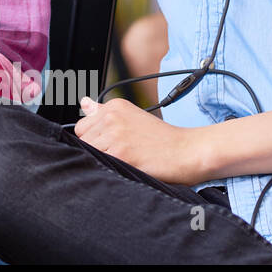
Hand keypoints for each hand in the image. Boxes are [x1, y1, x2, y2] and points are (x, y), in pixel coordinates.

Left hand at [74, 96, 209, 184]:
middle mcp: (112, 117)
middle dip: (97, 151)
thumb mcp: (133, 117)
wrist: (189, 151)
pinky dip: (110, 169)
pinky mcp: (121, 154)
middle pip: (83, 140)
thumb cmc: (163, 139)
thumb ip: (104, 112)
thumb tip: (83, 102)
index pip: (82, 126)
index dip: (95, 140)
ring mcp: (115, 135)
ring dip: (104, 161)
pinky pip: (100, 164)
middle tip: (123, 154)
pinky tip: (127, 167)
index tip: (113, 145)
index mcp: (114, 106)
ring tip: (127, 161)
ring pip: (89, 153)